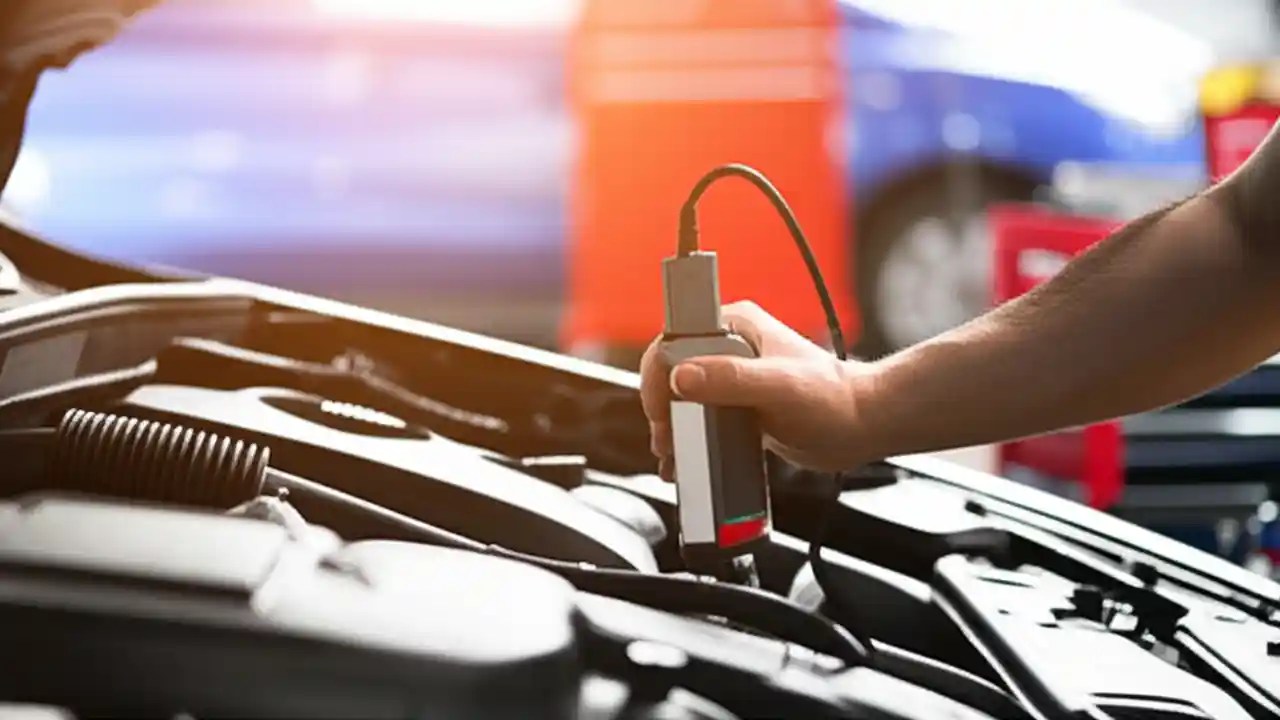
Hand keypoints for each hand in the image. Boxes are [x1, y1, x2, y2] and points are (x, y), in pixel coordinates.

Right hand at [640, 301, 874, 473]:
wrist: (861, 426)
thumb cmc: (832, 398)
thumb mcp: (778, 386)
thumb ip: (731, 378)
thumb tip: (684, 377)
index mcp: (734, 326)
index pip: (676, 339)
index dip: (659, 373)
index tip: (660, 407)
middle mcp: (729, 349)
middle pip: (674, 373)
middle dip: (662, 408)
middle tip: (666, 438)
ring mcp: (734, 379)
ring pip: (684, 400)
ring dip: (673, 428)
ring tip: (672, 456)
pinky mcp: (740, 407)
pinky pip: (703, 421)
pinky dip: (691, 442)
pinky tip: (686, 463)